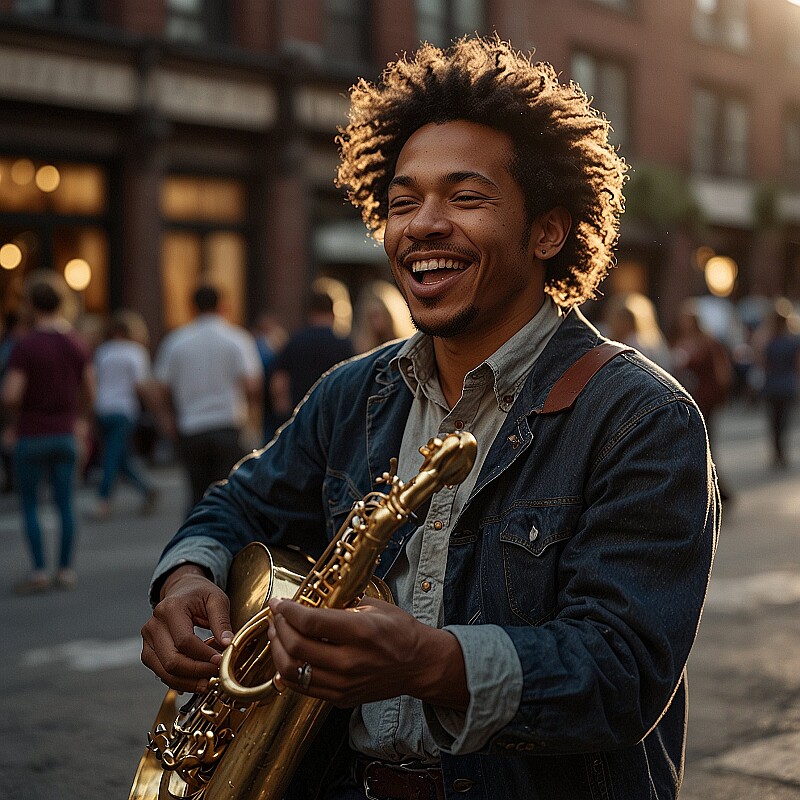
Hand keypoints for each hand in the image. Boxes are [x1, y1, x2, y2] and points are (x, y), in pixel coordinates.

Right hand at [141, 566, 233, 692]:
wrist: (182, 589)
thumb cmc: (200, 594)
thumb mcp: (217, 599)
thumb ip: (222, 621)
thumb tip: (229, 645)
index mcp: (170, 609)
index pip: (185, 641)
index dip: (204, 655)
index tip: (221, 661)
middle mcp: (153, 625)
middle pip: (172, 661)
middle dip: (196, 672)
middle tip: (216, 675)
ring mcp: (148, 640)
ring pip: (164, 672)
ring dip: (188, 682)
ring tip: (208, 681)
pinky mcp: (148, 651)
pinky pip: (161, 673)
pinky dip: (180, 680)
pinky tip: (197, 679)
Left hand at [266, 596, 467, 710]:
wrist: (419, 665)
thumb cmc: (400, 632)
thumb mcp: (374, 607)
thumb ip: (342, 604)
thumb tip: (310, 600)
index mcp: (359, 632)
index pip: (310, 622)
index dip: (287, 610)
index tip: (278, 602)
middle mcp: (349, 661)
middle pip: (296, 647)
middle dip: (279, 628)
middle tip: (276, 616)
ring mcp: (344, 684)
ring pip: (293, 671)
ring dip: (278, 650)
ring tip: (278, 635)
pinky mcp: (340, 698)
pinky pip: (303, 688)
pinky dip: (287, 673)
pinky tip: (286, 658)